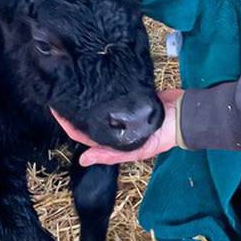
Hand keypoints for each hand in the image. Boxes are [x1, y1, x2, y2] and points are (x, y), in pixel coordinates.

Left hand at [53, 88, 182, 166]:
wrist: (184, 115)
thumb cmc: (162, 137)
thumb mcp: (137, 150)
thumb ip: (111, 155)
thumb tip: (83, 160)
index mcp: (112, 140)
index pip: (83, 134)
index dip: (68, 124)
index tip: (55, 109)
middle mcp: (114, 125)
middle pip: (87, 117)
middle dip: (73, 108)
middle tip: (59, 91)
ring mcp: (121, 109)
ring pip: (97, 105)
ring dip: (86, 97)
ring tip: (71, 84)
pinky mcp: (130, 95)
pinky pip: (111, 92)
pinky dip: (101, 88)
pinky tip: (91, 80)